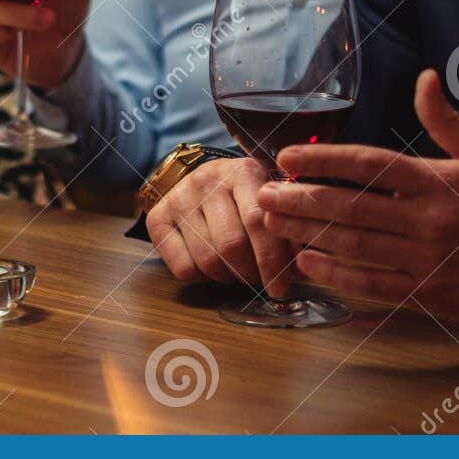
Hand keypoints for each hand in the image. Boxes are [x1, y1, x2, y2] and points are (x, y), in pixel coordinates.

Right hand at [146, 157, 299, 297]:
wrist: (204, 180)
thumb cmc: (246, 197)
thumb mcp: (271, 203)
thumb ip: (288, 228)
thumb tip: (301, 266)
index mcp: (243, 171)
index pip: (258, 222)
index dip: (272, 260)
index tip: (282, 287)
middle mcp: (208, 180)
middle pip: (231, 244)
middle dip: (251, 273)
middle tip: (259, 281)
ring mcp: (180, 197)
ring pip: (208, 259)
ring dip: (228, 278)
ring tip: (238, 272)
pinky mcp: (158, 217)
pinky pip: (183, 268)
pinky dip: (202, 278)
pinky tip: (212, 267)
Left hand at [256, 69, 458, 321]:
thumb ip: (446, 119)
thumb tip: (426, 77)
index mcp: (436, 181)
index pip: (368, 165)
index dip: (324, 160)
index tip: (286, 157)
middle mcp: (426, 220)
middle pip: (351, 207)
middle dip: (301, 200)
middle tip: (263, 194)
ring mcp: (424, 260)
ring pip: (354, 245)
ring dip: (308, 233)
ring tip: (273, 223)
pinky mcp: (426, 293)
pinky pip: (371, 283)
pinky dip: (337, 273)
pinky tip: (307, 261)